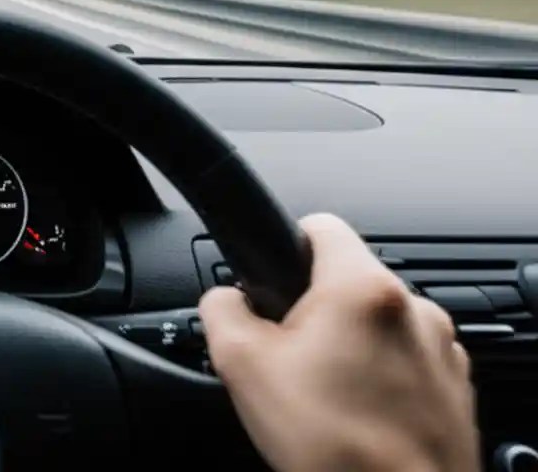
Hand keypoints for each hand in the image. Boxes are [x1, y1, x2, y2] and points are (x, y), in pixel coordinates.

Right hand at [200, 214, 478, 471]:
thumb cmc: (334, 447)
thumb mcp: (241, 367)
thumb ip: (220, 311)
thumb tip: (223, 300)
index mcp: (362, 289)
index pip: (319, 226)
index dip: (284, 247)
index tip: (272, 283)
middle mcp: (415, 308)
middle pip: (346, 281)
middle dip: (312, 312)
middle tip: (287, 360)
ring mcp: (441, 348)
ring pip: (376, 324)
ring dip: (348, 347)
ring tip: (323, 396)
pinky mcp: (453, 385)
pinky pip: (405, 361)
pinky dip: (379, 378)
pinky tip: (355, 414)